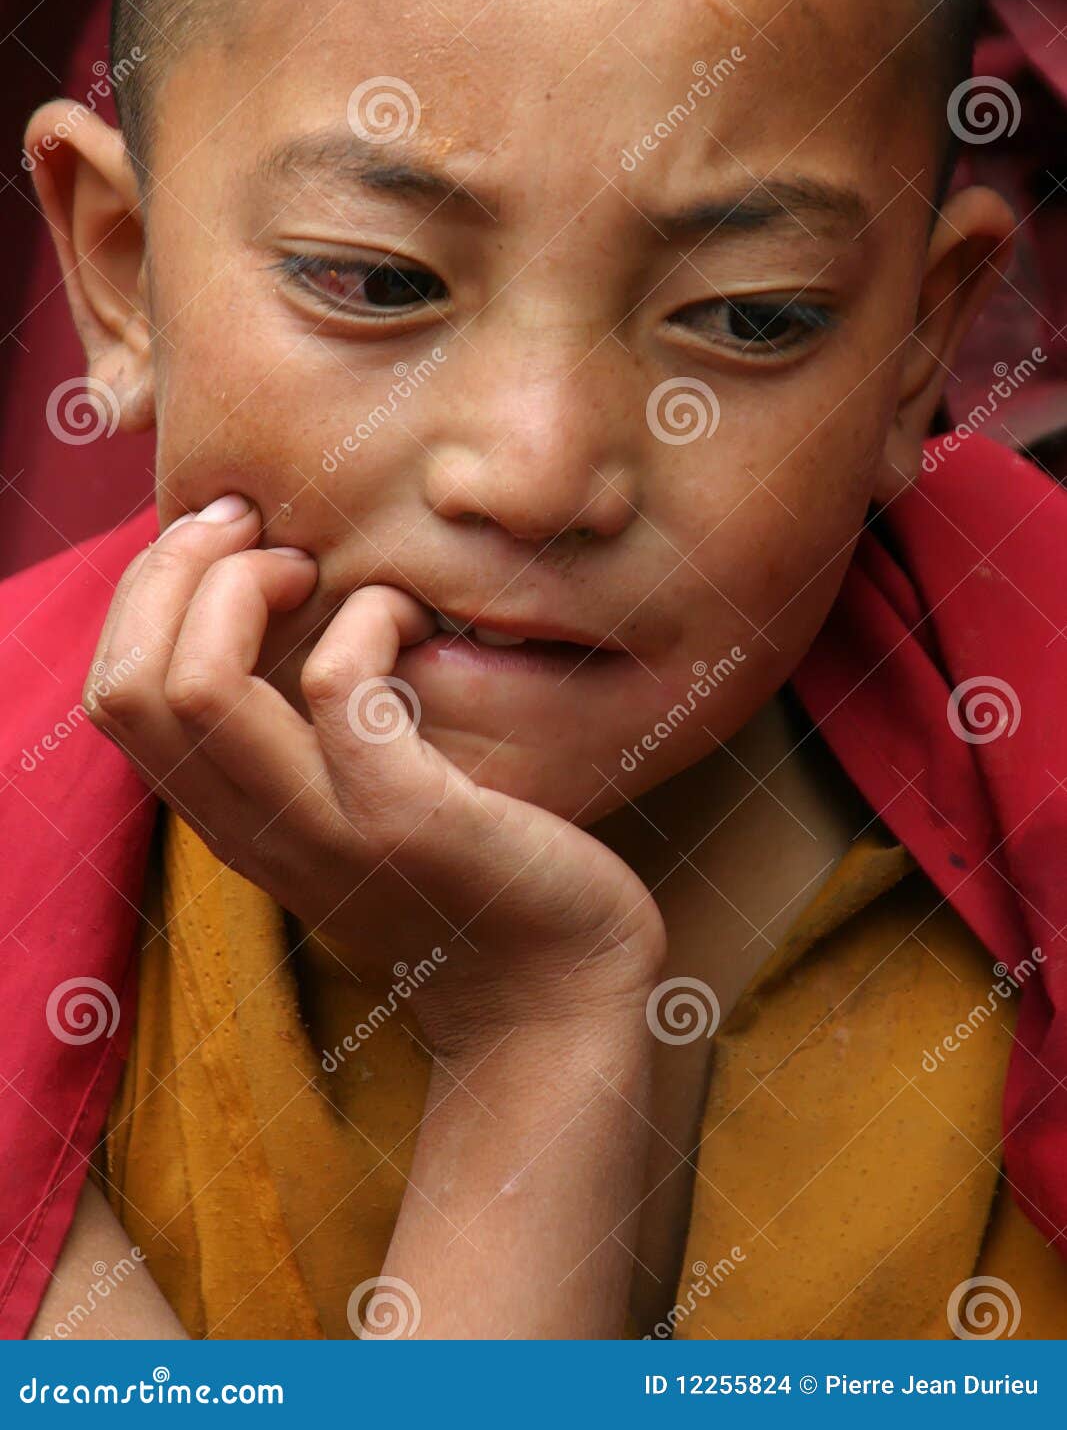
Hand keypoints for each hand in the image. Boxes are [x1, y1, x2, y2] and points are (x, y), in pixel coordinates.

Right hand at [85, 494, 665, 1049]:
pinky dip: (367, 615)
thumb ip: (295, 739)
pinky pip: (336, 683)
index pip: (116, 695)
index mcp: (228, 818)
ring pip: (198, 685)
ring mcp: (322, 828)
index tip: (225, 538)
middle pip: (128, 684)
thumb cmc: (463, 869)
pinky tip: (415, 616)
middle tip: (259, 531)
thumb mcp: (349, 805)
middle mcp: (251, 830)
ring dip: (242, 586)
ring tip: (314, 567)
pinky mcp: (403, 815)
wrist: (553, 988)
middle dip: (173, 570)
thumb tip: (269, 610)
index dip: (147, 592)